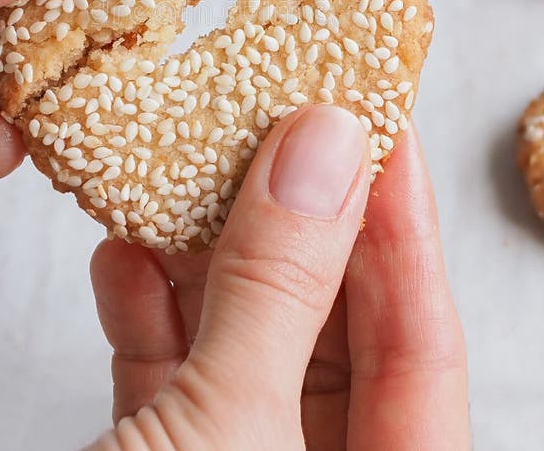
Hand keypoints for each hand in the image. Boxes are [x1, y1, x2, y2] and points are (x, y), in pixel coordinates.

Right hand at [90, 105, 469, 449]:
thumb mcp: (222, 427)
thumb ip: (275, 291)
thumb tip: (321, 152)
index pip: (420, 345)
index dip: (402, 223)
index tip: (376, 123)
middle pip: (330, 327)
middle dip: (292, 222)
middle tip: (276, 125)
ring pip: (244, 338)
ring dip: (204, 256)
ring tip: (187, 174)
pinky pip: (172, 370)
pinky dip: (146, 309)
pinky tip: (123, 254)